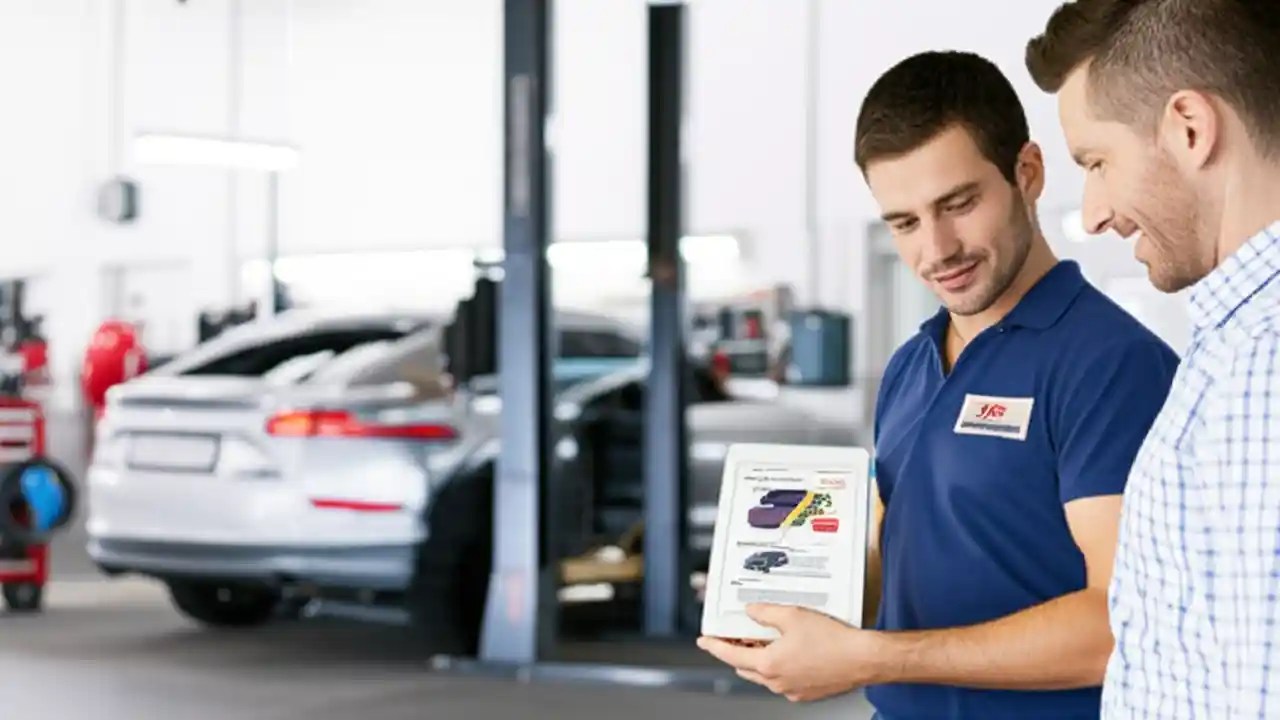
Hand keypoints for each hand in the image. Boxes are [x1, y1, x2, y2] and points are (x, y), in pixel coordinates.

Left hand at [697, 603, 885, 702]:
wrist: (863, 658)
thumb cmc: (833, 641)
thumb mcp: (792, 616)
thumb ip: (766, 613)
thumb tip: (752, 611)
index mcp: (769, 664)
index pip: (731, 655)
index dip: (715, 646)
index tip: (705, 641)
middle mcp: (777, 681)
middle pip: (745, 667)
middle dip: (737, 652)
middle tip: (735, 636)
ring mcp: (792, 690)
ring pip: (765, 676)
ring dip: (759, 660)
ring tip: (764, 640)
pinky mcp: (807, 693)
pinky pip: (784, 681)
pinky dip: (779, 667)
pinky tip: (789, 652)